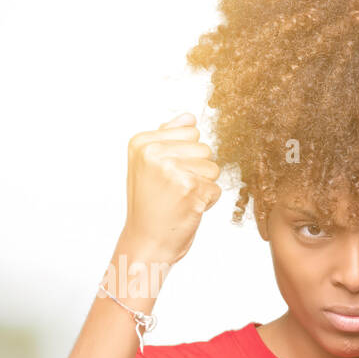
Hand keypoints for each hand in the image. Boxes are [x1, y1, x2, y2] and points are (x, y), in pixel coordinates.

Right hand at [120, 113, 221, 266]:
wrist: (146, 241)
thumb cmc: (150, 204)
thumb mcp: (149, 165)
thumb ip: (168, 137)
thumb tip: (189, 117)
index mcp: (142, 141)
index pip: (191, 132)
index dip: (186, 155)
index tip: (167, 173)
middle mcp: (154, 152)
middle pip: (205, 148)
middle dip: (198, 170)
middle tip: (176, 189)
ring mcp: (172, 169)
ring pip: (213, 168)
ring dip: (204, 186)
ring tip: (181, 198)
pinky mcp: (190, 189)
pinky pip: (216, 188)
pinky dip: (207, 201)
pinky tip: (187, 208)